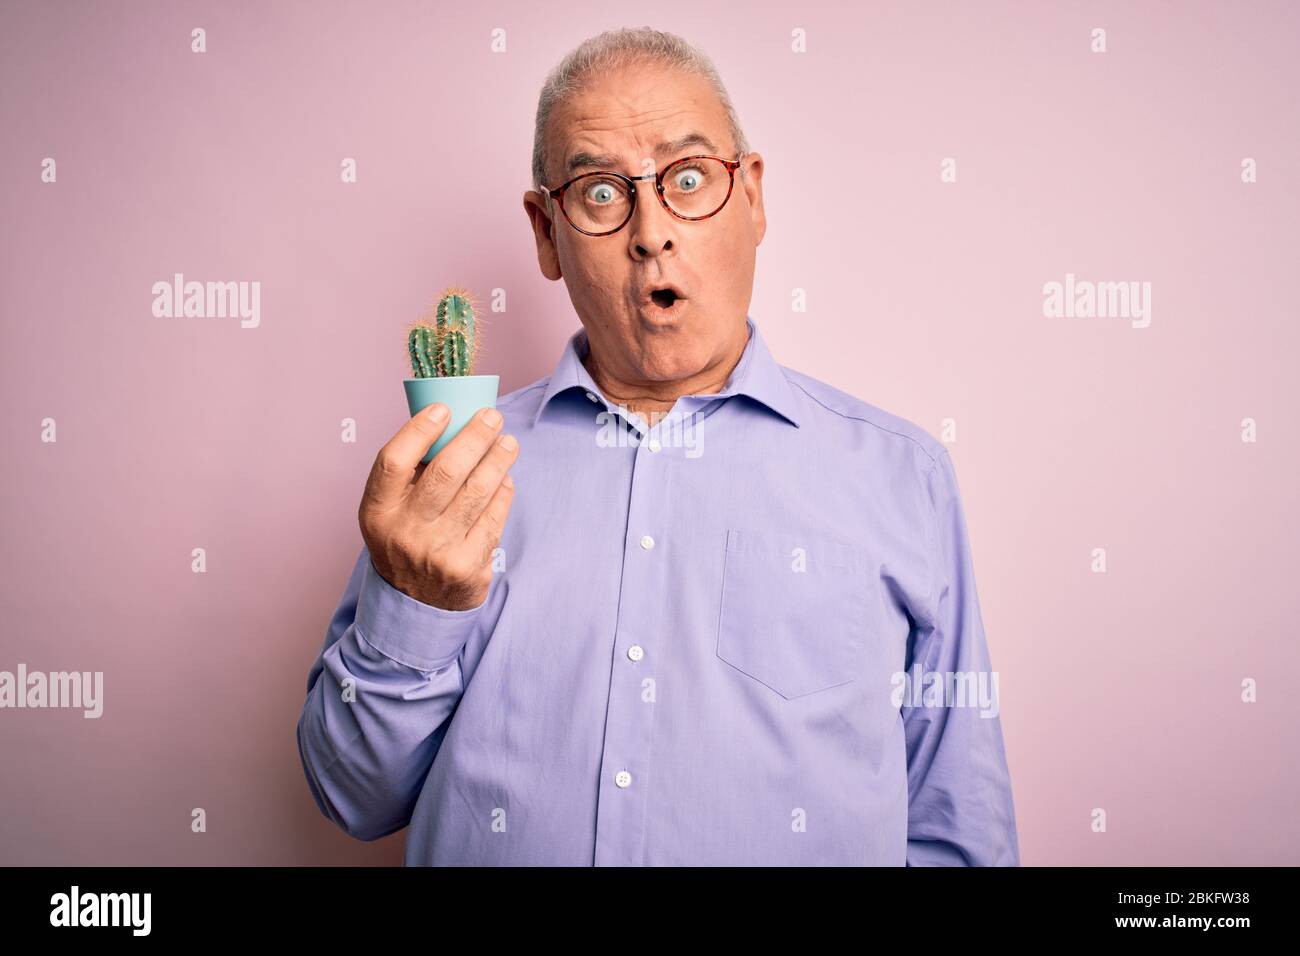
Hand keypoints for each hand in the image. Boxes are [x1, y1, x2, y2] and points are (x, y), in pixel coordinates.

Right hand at [359, 404, 517, 609]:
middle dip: (475, 436)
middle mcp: (405, 531)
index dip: (419, 430)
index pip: (393, 461)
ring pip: (477, 492)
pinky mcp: (468, 567)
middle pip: (446, 471)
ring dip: (498, 460)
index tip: (444, 408)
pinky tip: (505, 478)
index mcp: (378, 511)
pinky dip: (503, 493)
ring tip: (508, 442)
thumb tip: (452, 423)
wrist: (413, 604)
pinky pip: (493, 518)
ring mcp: (437, 552)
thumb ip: (410, 474)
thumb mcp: (389, 511)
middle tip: (493, 417)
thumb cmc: (404, 539)